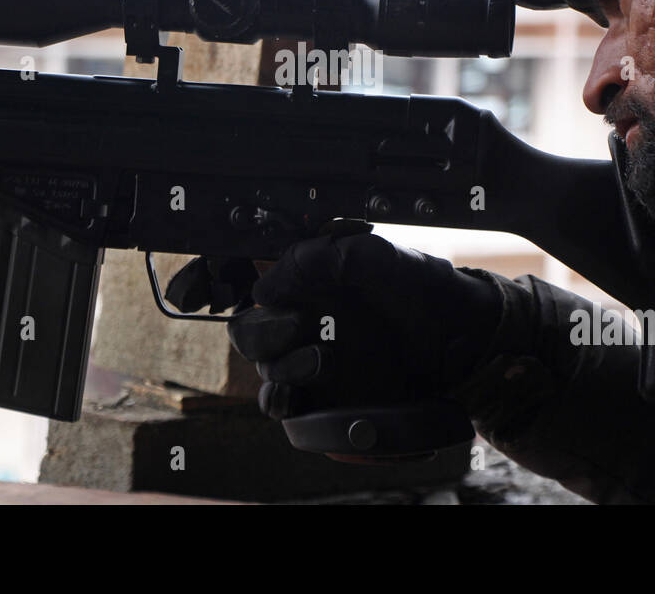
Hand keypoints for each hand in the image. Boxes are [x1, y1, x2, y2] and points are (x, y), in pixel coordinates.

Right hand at [226, 230, 502, 421]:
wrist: (463, 340)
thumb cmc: (424, 288)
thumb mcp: (376, 255)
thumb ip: (320, 258)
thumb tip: (264, 287)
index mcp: (306, 271)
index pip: (240, 268)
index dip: (206, 276)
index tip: (191, 290)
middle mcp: (299, 309)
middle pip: (243, 319)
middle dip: (259, 324)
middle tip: (296, 322)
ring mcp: (306, 350)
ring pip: (257, 359)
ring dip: (276, 357)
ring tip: (320, 355)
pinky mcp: (319, 390)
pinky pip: (277, 400)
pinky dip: (278, 397)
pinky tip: (295, 391)